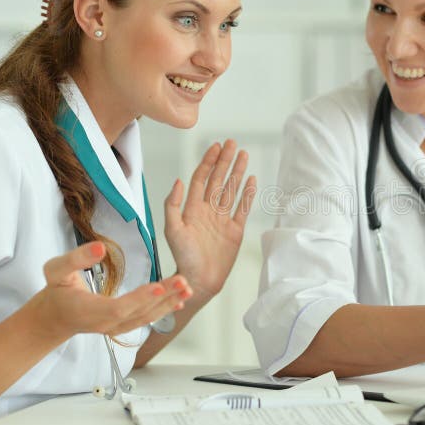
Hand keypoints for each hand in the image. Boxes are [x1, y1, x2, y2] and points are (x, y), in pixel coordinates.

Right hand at [35, 242, 192, 339]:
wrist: (54, 318)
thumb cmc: (56, 292)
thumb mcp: (55, 270)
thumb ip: (76, 259)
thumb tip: (99, 248)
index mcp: (90, 311)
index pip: (118, 307)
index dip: (139, 298)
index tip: (157, 285)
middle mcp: (106, 323)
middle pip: (139, 312)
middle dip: (163, 297)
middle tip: (182, 281)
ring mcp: (116, 327)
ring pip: (146, 317)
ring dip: (168, 303)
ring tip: (187, 289)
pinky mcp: (123, 326)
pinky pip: (146, 319)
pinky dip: (164, 309)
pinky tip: (179, 301)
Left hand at [164, 140, 256, 298]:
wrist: (199, 281)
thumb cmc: (183, 258)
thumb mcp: (172, 230)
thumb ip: (173, 205)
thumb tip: (179, 180)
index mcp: (192, 209)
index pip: (201, 179)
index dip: (208, 162)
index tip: (215, 147)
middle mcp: (208, 211)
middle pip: (218, 180)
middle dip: (225, 161)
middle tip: (232, 143)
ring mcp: (222, 220)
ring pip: (231, 190)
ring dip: (237, 172)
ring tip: (244, 154)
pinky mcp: (235, 230)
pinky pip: (242, 208)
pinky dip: (247, 193)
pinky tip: (251, 179)